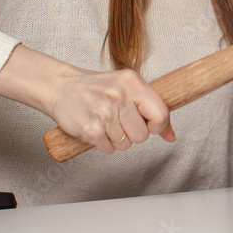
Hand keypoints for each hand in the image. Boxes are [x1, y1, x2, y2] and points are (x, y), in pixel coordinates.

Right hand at [49, 69, 174, 153]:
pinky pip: (109, 149)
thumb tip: (171, 136)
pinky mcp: (90, 129)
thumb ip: (152, 108)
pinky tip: (96, 128)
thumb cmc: (98, 88)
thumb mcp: (128, 88)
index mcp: (132, 83)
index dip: (158, 127)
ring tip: (106, 122)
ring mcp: (104, 113)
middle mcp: (119, 96)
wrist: (61, 87)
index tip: (150, 126)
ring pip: (125, 144)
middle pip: (142, 135)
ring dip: (116, 139)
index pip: (161, 114)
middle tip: (119, 121)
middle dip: (133, 134)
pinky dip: (104, 144)